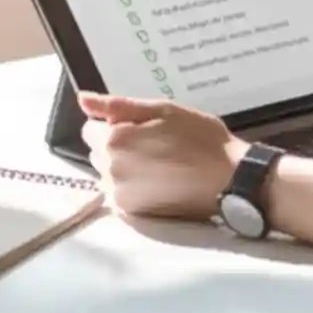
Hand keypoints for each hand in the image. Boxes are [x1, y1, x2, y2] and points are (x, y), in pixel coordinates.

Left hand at [78, 91, 248, 218]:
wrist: (230, 180)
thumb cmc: (202, 139)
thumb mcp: (164, 110)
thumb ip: (119, 105)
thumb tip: (83, 99)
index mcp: (114, 140)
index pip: (90, 128)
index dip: (116, 123)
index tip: (144, 126)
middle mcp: (109, 169)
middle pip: (98, 151)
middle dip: (118, 145)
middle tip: (156, 143)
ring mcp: (119, 194)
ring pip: (108, 173)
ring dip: (124, 166)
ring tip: (161, 163)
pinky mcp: (131, 212)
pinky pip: (120, 192)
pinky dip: (133, 185)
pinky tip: (159, 181)